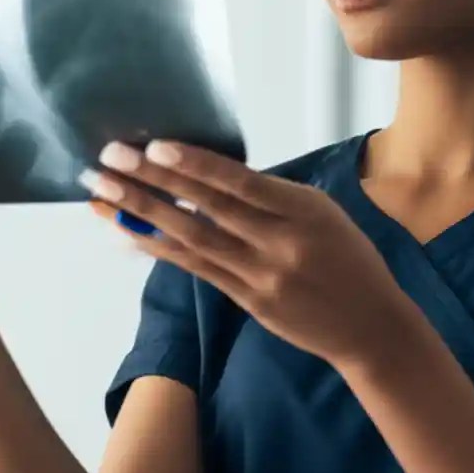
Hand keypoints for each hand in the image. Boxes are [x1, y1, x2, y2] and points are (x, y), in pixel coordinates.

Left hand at [81, 140, 419, 367]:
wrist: (371, 325)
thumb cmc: (349, 260)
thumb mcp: (324, 214)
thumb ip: (273, 197)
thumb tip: (213, 175)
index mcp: (304, 210)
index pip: (241, 183)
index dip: (197, 166)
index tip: (156, 147)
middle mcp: (280, 242)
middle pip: (206, 208)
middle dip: (152, 181)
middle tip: (109, 158)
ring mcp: (262, 275)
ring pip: (192, 239)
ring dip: (142, 214)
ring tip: (102, 194)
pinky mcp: (249, 301)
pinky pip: (196, 269)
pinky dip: (159, 249)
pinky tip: (128, 233)